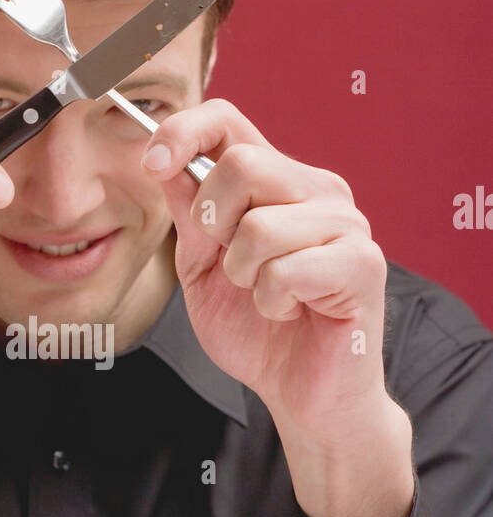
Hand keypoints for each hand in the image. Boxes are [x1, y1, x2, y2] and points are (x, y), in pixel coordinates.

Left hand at [142, 100, 414, 516]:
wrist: (304, 396)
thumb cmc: (260, 332)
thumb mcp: (202, 268)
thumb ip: (188, 215)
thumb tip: (162, 160)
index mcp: (278, 183)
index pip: (229, 121)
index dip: (184, 130)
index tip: (153, 162)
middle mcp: (318, 192)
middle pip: (242, 165)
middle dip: (212, 224)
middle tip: (226, 265)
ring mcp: (346, 225)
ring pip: (261, 225)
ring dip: (243, 275)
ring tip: (263, 296)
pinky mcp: (362, 265)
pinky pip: (287, 270)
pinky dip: (271, 303)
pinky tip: (289, 314)